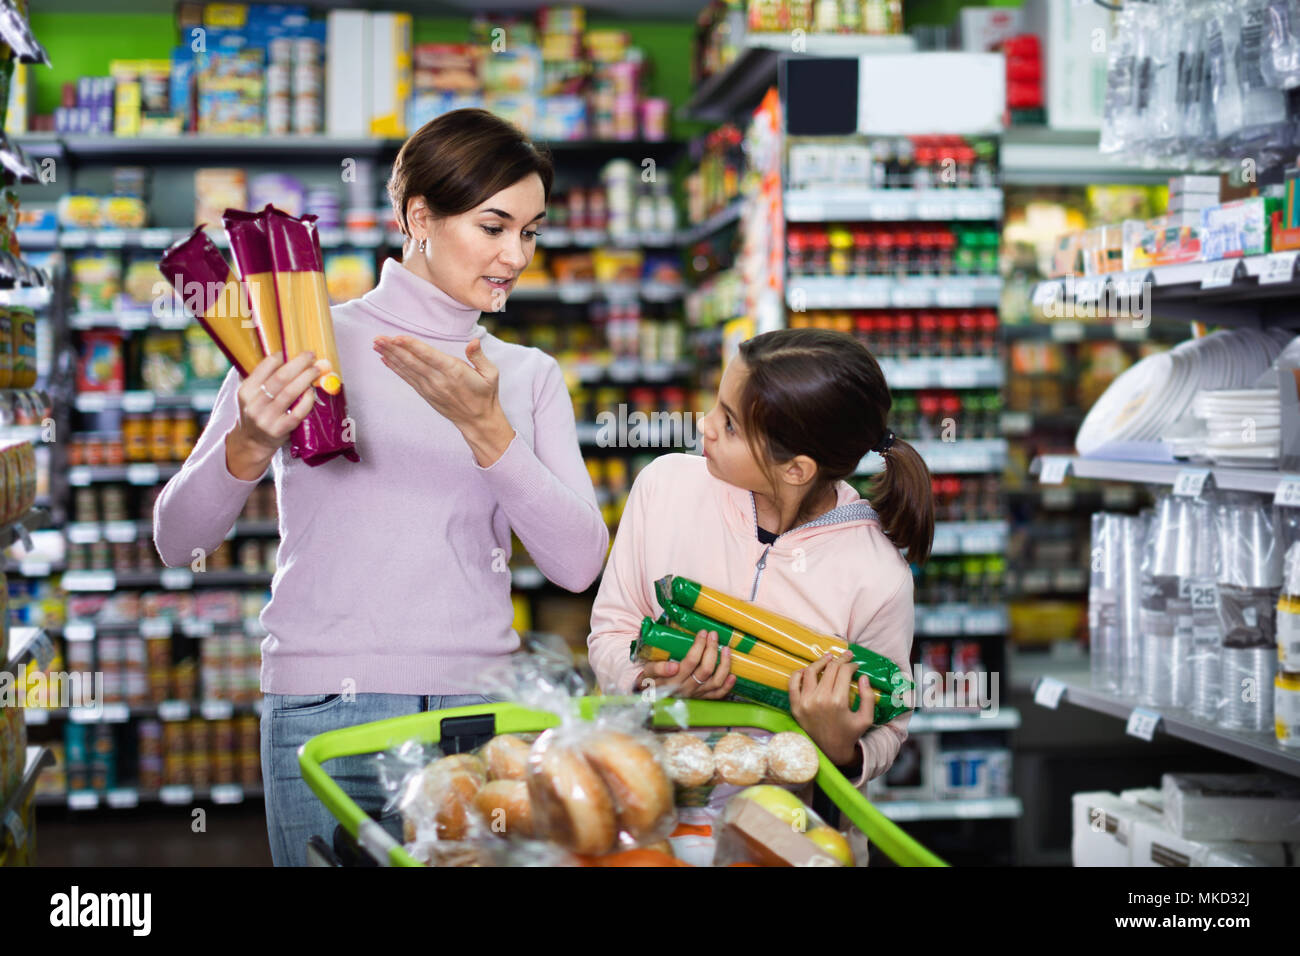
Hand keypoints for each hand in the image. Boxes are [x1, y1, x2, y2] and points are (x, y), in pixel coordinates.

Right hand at [225, 352, 318, 479]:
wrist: (252, 443)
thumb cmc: (257, 413)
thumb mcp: (251, 396)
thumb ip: (262, 379)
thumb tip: (284, 357)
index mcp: (246, 392)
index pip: (262, 369)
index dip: (278, 358)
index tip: (290, 351)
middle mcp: (254, 405)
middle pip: (279, 379)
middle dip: (297, 364)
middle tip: (310, 356)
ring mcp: (266, 419)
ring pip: (288, 394)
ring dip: (305, 378)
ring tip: (315, 370)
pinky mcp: (279, 431)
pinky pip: (297, 413)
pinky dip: (306, 400)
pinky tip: (312, 392)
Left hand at [373, 335, 514, 465]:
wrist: (478, 420)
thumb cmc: (486, 394)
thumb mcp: (491, 374)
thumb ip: (479, 357)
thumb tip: (473, 342)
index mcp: (454, 372)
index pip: (429, 356)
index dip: (412, 346)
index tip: (397, 337)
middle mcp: (439, 381)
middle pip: (412, 362)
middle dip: (393, 349)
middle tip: (377, 338)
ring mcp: (430, 389)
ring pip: (407, 369)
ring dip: (390, 356)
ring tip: (376, 345)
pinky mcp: (426, 394)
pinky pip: (408, 379)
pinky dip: (396, 368)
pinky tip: (385, 359)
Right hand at [635, 630, 735, 699]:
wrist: (651, 702)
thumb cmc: (650, 682)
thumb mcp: (647, 673)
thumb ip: (658, 669)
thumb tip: (674, 666)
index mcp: (674, 680)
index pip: (691, 661)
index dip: (699, 646)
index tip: (702, 632)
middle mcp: (687, 688)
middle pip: (706, 669)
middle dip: (712, 649)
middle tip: (713, 635)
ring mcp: (696, 695)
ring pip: (715, 682)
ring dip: (724, 664)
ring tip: (726, 649)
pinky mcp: (701, 700)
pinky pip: (718, 695)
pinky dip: (727, 686)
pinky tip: (733, 675)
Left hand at [788, 649, 874, 765]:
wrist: (830, 752)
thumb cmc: (849, 734)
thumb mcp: (866, 718)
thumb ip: (868, 697)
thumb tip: (863, 677)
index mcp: (838, 702)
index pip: (844, 672)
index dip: (851, 665)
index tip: (855, 665)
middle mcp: (820, 699)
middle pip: (830, 669)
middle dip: (840, 660)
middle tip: (846, 657)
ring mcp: (805, 702)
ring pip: (810, 671)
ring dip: (821, 662)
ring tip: (829, 658)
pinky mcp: (795, 706)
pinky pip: (793, 683)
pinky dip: (799, 673)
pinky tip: (807, 670)